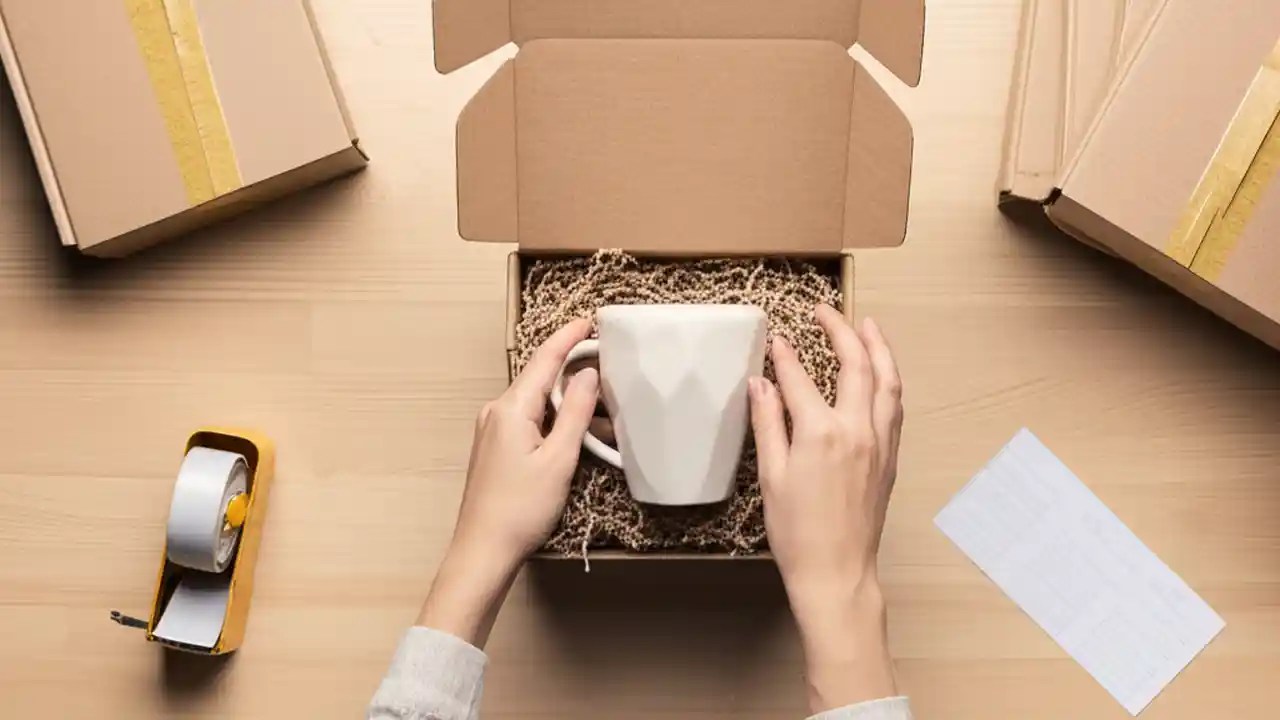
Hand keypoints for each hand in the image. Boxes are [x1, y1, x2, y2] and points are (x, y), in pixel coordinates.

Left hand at [418, 319, 598, 646]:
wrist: (482, 551)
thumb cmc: (520, 510)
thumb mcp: (559, 459)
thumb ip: (576, 412)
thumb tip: (587, 374)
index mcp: (510, 408)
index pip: (544, 359)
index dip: (569, 337)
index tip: (591, 320)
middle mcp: (496, 412)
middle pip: (541, 378)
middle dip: (576, 372)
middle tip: (610, 368)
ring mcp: (493, 430)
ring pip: (538, 403)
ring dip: (570, 404)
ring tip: (605, 415)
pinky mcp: (495, 449)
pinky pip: (530, 422)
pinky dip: (556, 422)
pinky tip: (578, 437)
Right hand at [748, 305, 903, 711]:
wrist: (837, 573)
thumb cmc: (798, 532)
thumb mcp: (771, 475)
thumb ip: (768, 423)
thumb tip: (760, 383)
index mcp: (822, 432)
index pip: (799, 378)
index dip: (784, 355)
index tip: (775, 338)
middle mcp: (858, 429)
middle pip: (856, 364)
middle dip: (841, 331)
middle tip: (825, 312)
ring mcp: (880, 442)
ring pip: (887, 381)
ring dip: (878, 348)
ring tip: (869, 326)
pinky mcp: (889, 458)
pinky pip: (894, 405)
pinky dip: (888, 380)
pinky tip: (881, 374)